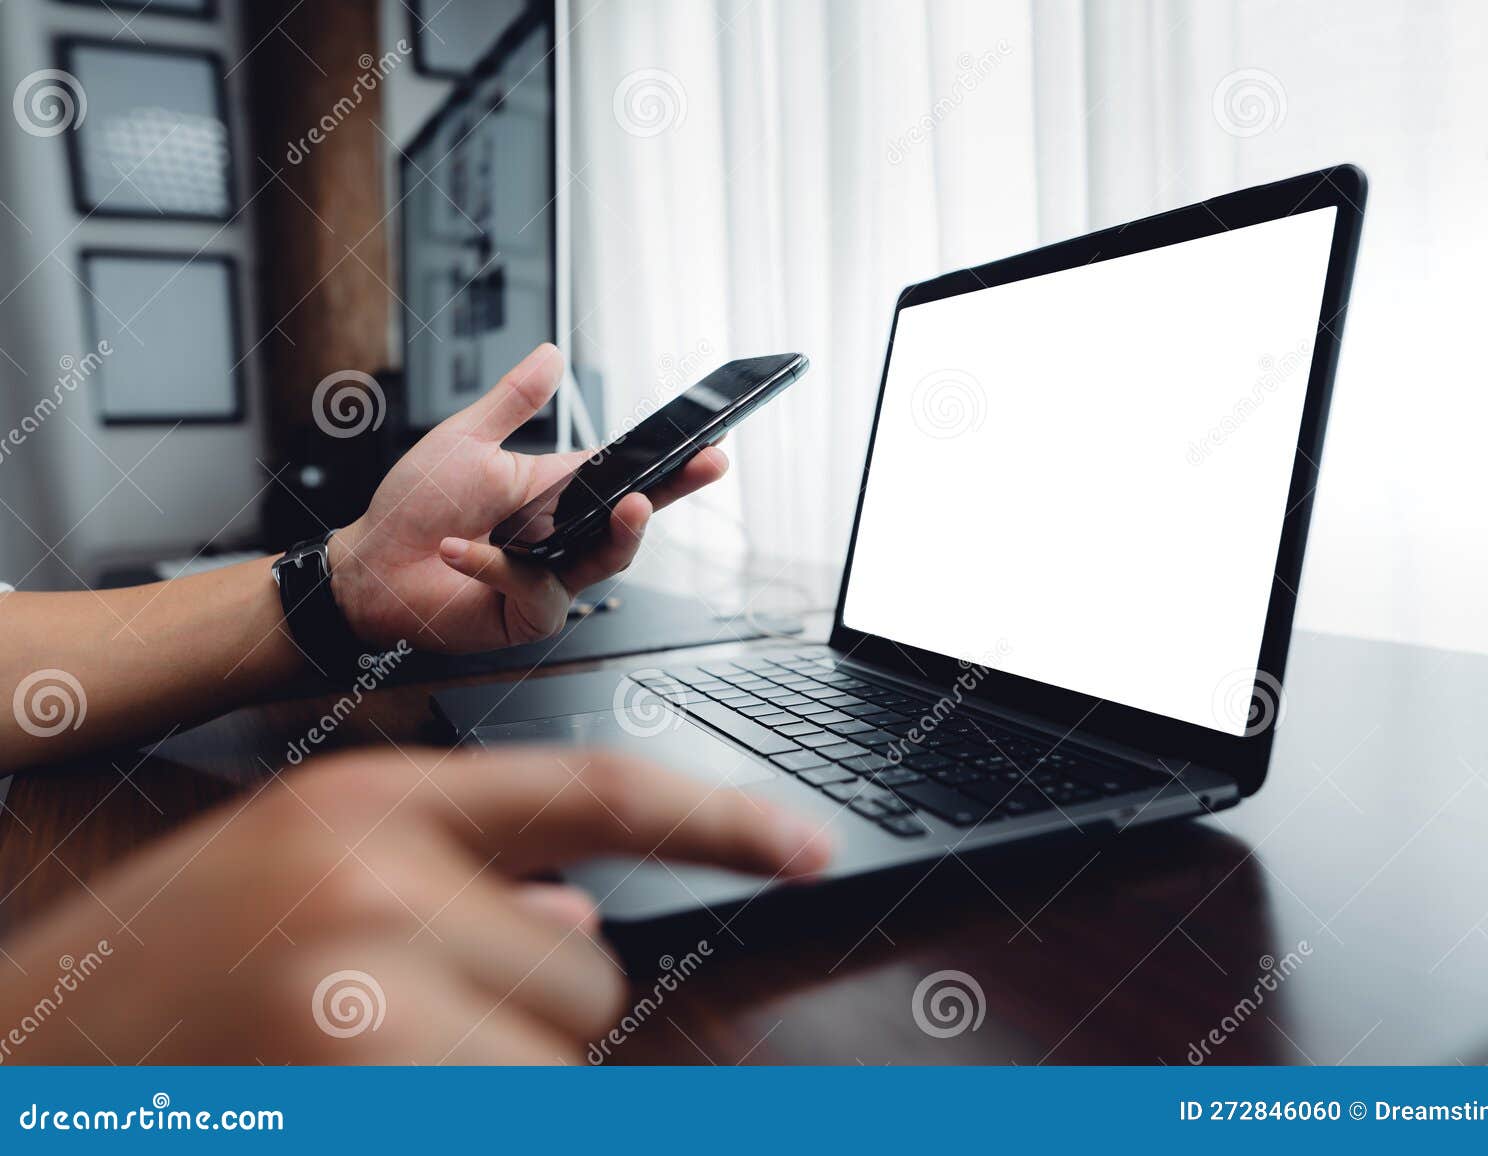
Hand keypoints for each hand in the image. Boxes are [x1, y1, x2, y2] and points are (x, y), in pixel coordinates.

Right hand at [0, 748, 830, 1063]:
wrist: (20, 1057)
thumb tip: (576, 918)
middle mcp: (379, 879)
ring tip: (354, 1061)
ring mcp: (364, 993)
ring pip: (550, 1061)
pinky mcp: (358, 1085)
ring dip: (484, 1079)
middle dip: (521, 1014)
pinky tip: (346, 1090)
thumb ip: (440, 881)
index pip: (597, 791)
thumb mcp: (291, 876)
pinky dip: (457, 1104)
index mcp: (371, 802)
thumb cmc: (156, 976)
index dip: (717, 816)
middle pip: (584, 969)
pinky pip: (500, 1108)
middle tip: (389, 1025)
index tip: (800, 844)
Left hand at [328, 344, 727, 651]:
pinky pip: (535, 589)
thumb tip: (551, 353)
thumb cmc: (413, 508)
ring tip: (626, 506)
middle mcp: (563, 538)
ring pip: (606, 560)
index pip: (626, 476)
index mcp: (557, 493)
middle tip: (701, 467)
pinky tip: (458, 549)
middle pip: (632, 520)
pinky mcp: (528, 615)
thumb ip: (514, 401)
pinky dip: (495, 567)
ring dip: (620, 534)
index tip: (711, 445)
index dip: (673, 465)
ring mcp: (552, 579)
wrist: (368, 567)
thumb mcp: (466, 439)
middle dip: (672, 493)